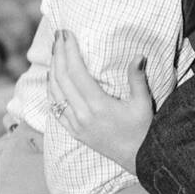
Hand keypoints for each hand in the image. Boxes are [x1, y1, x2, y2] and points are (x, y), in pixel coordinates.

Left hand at [48, 30, 154, 174]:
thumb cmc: (142, 130)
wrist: (138, 159)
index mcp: (98, 106)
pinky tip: (52, 78)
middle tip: (58, 35)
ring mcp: (75, 125)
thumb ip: (137, 79)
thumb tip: (138, 55)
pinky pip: (55, 107)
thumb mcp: (143, 104)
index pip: (76, 72)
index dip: (69, 51)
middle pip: (62, 78)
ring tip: (55, 52)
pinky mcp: (74, 132)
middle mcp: (82, 115)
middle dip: (58, 54)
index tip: (67, 34)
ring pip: (54, 92)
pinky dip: (51, 90)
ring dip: (52, 69)